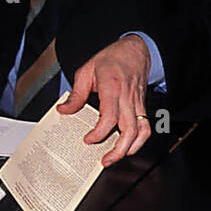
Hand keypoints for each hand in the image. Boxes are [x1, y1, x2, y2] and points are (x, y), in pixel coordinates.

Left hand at [57, 34, 151, 166]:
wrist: (135, 51)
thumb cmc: (112, 59)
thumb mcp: (87, 71)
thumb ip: (76, 94)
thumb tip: (65, 110)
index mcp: (112, 87)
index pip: (109, 116)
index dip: (99, 132)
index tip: (88, 139)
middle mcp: (127, 97)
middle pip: (129, 130)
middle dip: (118, 150)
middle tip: (104, 160)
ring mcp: (137, 103)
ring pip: (141, 131)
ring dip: (130, 148)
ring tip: (116, 157)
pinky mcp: (142, 107)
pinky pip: (145, 127)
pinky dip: (140, 141)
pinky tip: (129, 147)